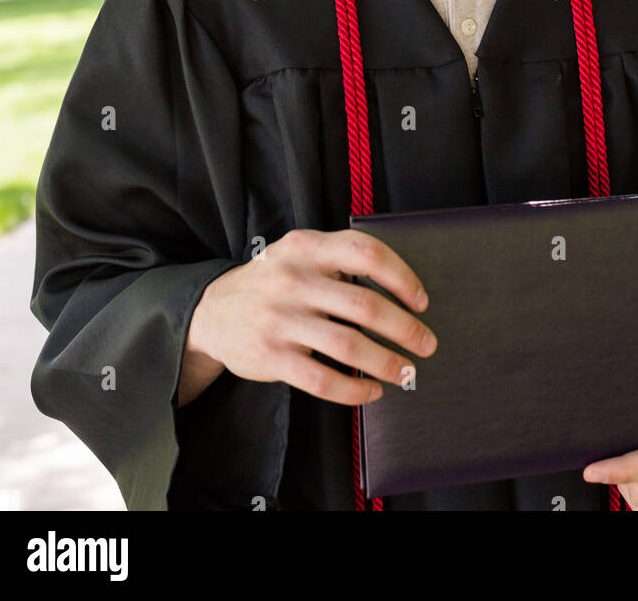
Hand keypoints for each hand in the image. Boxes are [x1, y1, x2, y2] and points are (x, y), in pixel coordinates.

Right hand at [181, 228, 435, 407]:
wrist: (211, 312)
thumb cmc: (272, 282)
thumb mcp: (298, 253)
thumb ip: (338, 258)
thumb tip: (400, 289)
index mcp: (306, 247)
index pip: (366, 253)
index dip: (401, 277)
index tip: (420, 300)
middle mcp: (292, 280)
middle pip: (364, 306)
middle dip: (405, 329)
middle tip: (426, 344)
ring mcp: (280, 320)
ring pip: (349, 346)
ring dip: (386, 363)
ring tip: (406, 372)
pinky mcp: (271, 357)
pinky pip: (323, 380)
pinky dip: (354, 389)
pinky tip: (371, 391)